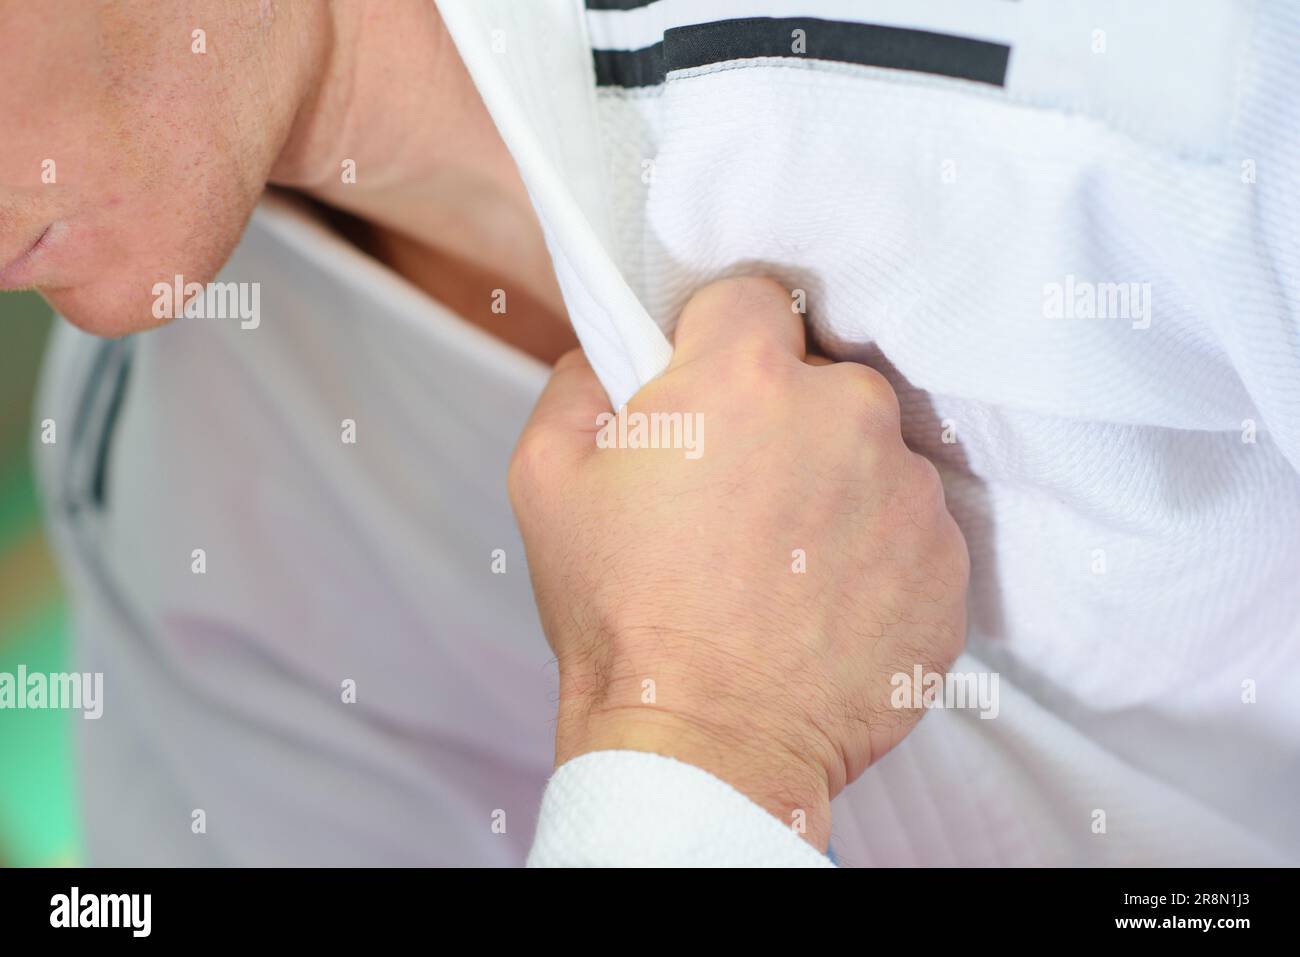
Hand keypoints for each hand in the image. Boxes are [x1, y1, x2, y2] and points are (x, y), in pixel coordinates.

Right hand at [508, 278, 968, 848]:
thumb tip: (612, 356)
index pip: (751, 300)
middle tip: (735, 494)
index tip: (702, 393)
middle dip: (780, 417)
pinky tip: (820, 600)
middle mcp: (846, 417)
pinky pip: (911, 526)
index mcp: (746, 379)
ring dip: (833, 485)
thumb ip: (578, 382)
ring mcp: (909, 493)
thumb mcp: (546, 481)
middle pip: (821, 377)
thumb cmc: (622, 617)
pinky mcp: (948, 565)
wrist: (702, 746)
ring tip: (780, 562)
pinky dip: (874, 551)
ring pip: (871, 453)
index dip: (716, 344)